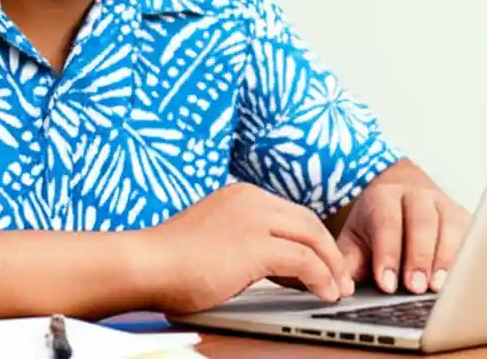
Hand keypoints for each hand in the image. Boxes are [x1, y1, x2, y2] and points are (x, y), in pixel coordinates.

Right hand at [139, 183, 355, 314]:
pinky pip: (305, 261)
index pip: (290, 214)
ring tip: (338, 288)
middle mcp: (251, 200)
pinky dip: (321, 277)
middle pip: (308, 221)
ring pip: (312, 237)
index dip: (311, 240)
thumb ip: (243, 242)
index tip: (321, 264)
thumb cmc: (170, 260)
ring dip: (331, 266)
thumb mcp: (215, 239)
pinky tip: (324, 292)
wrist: (146, 263)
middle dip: (328, 251)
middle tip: (340, 277)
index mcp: (240, 195)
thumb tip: (273, 266)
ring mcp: (254, 220)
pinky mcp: (256, 246)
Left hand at [337, 159, 469, 294]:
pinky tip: (459, 279)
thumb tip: (344, 288)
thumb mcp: (355, 235)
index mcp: (383, 196)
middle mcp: (416, 195)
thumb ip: (348, 261)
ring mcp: (443, 203)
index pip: (386, 224)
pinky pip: (469, 235)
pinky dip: (465, 258)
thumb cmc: (376, 219)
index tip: (387, 284)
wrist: (399, 188)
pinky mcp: (462, 216)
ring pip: (449, 227)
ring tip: (438, 286)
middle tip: (415, 287)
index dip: (387, 254)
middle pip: (421, 223)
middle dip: (418, 257)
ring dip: (445, 259)